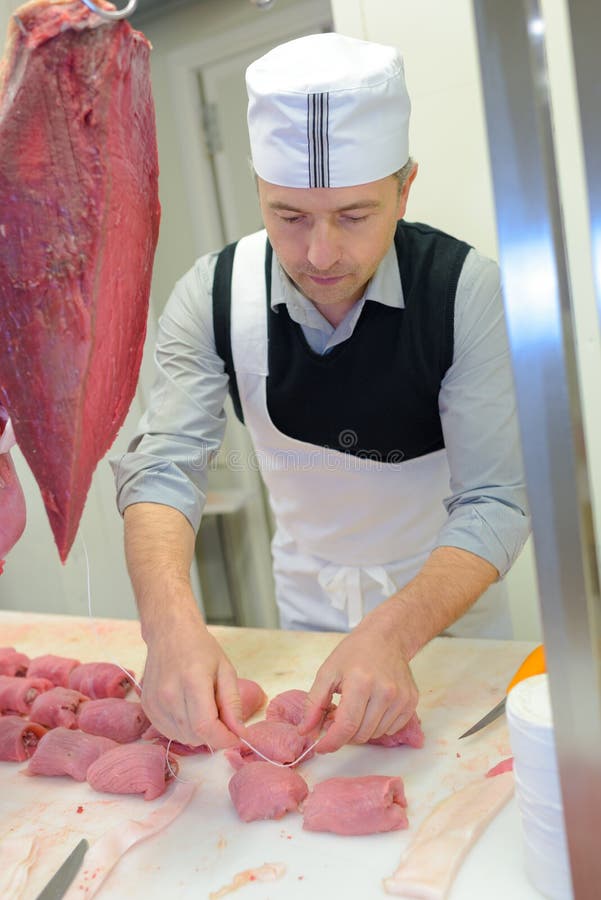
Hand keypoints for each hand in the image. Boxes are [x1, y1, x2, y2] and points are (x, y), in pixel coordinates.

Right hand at [141, 609, 242, 749]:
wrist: (169, 632)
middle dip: (214, 735)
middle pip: (195, 735)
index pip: (205, 726)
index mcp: (192, 681)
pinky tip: (189, 710)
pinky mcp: (146, 707)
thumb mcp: (226, 670)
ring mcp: (154, 702)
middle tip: (221, 717)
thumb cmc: (200, 648)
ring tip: (204, 709)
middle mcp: (168, 694)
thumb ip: (233, 703)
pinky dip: (183, 729)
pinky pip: (168, 732)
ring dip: (198, 733)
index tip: (236, 737)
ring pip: (182, 737)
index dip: (224, 739)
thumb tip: (239, 733)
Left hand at [299, 607, 417, 753]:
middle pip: (361, 734)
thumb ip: (314, 703)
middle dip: (344, 733)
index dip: (331, 742)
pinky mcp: (411, 701)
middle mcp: (385, 692)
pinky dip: (377, 725)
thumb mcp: (327, 672)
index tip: (320, 747)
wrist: (386, 637)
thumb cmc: (355, 652)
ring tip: (355, 708)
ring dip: (361, 729)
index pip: (346, 726)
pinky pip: (391, 729)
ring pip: (375, 734)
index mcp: (361, 682)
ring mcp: (401, 698)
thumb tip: (305, 731)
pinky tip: (371, 707)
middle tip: (336, 718)